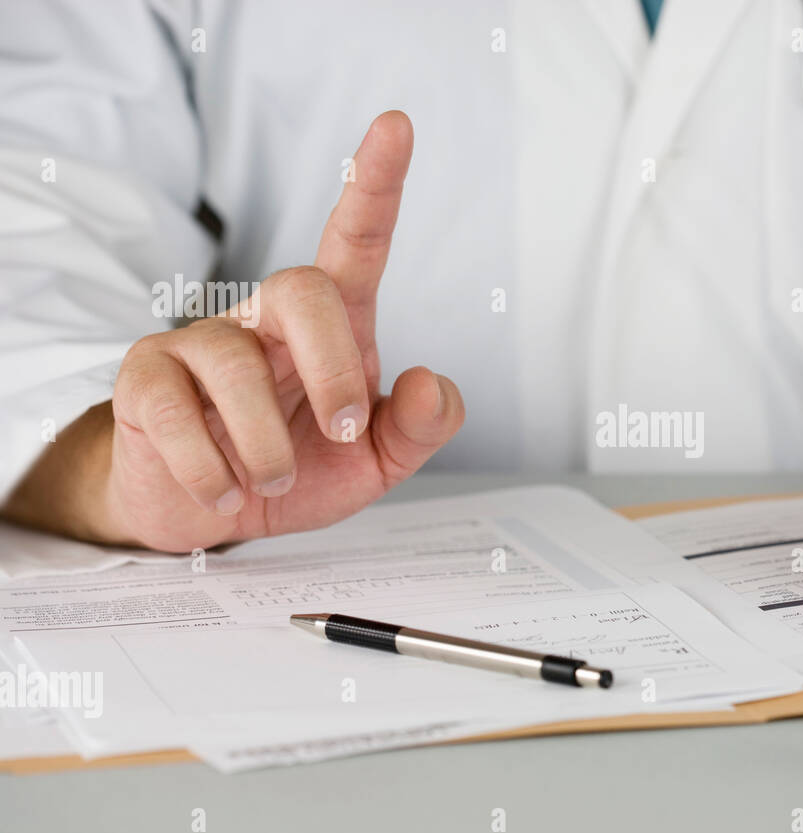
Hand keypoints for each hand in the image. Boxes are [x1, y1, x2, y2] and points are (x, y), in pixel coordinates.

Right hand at [4, 111, 463, 551]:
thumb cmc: (299, 467)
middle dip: (335, 367)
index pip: (356, 241)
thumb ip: (420, 428)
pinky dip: (207, 466)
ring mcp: (201, 340)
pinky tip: (221, 492)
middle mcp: (268, 319)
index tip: (397, 125)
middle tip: (346, 431)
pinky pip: (171, 409)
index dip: (376, 184)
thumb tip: (428, 381)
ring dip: (268, 441)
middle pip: (302, 287)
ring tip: (273, 481)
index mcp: (333, 327)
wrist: (208, 510)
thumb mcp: (376, 463)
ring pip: (234, 361)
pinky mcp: (146, 377)